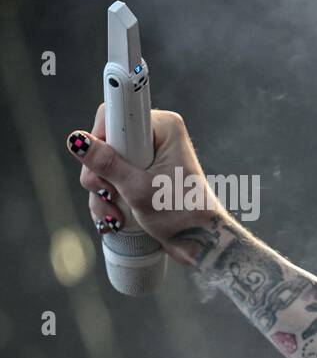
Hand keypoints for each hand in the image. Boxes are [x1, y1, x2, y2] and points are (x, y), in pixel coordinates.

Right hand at [66, 104, 229, 266]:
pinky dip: (108, 200)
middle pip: (102, 143)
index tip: (105, 167)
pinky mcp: (140, 175)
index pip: (114, 114)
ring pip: (103, 166)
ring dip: (102, 194)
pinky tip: (114, 218)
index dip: (100, 140)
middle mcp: (154, 136)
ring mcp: (146, 157)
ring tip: (116, 216)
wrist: (201, 243)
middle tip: (108, 194)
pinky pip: (111, 180)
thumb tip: (76, 140)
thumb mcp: (139, 189)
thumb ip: (107, 164)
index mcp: (163, 127)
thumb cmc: (182, 215)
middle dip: (99, 175)